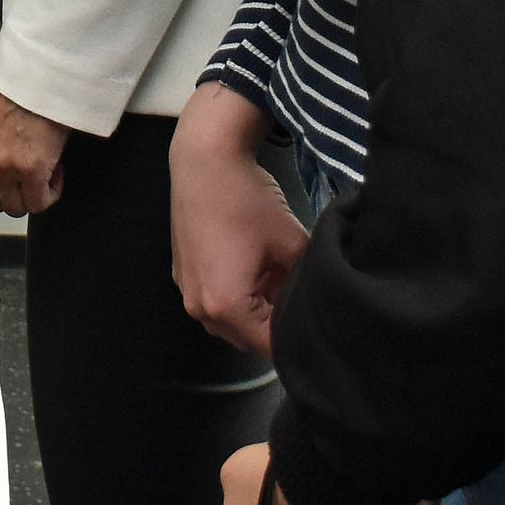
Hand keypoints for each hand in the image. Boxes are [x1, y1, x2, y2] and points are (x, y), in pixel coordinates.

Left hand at [0, 80, 69, 216]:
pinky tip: (55, 173)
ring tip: (43, 170)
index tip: (2, 189)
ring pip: (16, 206)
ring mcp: (2, 166)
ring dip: (32, 193)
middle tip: (27, 174)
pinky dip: (50, 192)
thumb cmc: (16, 87)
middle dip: (13, 191)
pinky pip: (40, 202)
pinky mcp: (31, 170)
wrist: (40, 73)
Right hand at [169, 84, 308, 354]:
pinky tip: (254, 261)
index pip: (270, 345)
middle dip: (275, 321)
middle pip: (248, 337)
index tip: (314, 322)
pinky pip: (215, 299)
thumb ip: (308, 281)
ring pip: (231, 321)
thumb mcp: (293, 242)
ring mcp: (188, 291)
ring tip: (275, 273)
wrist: (205, 159)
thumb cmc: (245, 198)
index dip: (296, 336)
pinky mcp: (184, 274)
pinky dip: (236, 291)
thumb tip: (320, 298)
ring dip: (256, 308)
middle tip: (298, 292)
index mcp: (225, 305)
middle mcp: (200, 306)